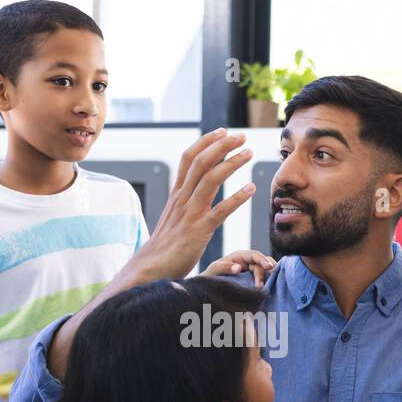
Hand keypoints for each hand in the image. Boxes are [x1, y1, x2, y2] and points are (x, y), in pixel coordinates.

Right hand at [131, 128, 255, 280]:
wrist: (150, 269)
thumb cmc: (165, 246)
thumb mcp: (173, 217)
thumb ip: (184, 202)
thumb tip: (193, 190)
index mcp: (177, 194)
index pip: (188, 158)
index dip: (206, 142)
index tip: (223, 132)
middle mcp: (182, 199)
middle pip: (200, 162)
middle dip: (221, 145)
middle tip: (241, 136)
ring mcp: (190, 214)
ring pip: (210, 180)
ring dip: (231, 163)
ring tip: (249, 153)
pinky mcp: (198, 232)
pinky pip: (220, 211)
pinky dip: (236, 198)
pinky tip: (251, 189)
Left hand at [203, 249, 276, 286]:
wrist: (208, 288)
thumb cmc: (210, 275)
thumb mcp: (214, 269)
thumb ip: (224, 267)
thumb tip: (239, 268)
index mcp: (240, 256)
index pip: (254, 255)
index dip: (263, 260)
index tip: (269, 267)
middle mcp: (248, 263)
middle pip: (262, 265)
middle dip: (266, 272)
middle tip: (263, 285)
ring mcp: (251, 273)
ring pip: (264, 273)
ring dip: (267, 280)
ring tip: (263, 289)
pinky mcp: (252, 283)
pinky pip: (262, 282)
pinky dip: (265, 285)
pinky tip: (265, 292)